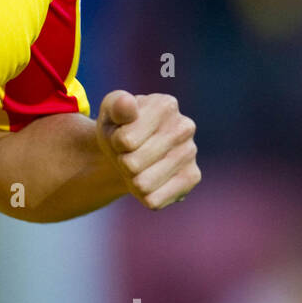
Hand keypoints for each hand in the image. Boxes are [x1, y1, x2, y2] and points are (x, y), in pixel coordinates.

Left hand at [95, 91, 199, 209]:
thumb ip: (115, 106)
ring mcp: (190, 153)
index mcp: (164, 105)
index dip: (115, 142)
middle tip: (129, 153)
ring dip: (131, 179)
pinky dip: (143, 195)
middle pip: (133, 164)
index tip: (121, 135)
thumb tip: (127, 102)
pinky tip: (149, 181)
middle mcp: (184, 127)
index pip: (124, 141)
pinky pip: (154, 200)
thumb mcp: (109, 114)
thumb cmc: (119, 128)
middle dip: (123, 162)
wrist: (131, 150)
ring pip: (143, 184)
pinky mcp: (192, 177)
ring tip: (138, 166)